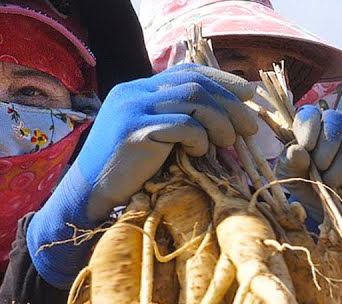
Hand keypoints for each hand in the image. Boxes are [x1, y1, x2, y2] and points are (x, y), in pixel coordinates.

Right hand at [27, 64, 256, 287]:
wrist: (90, 193)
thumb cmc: (128, 172)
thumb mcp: (154, 137)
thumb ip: (177, 121)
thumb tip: (225, 120)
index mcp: (138, 89)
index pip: (186, 71)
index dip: (221, 79)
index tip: (248, 94)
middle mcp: (134, 92)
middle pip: (195, 83)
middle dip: (230, 103)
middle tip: (250, 127)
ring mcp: (133, 109)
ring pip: (193, 98)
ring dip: (220, 121)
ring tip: (229, 143)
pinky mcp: (135, 131)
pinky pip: (182, 125)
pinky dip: (200, 138)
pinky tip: (200, 152)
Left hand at [277, 106, 341, 220]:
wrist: (324, 211)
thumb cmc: (304, 185)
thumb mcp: (291, 176)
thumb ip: (291, 161)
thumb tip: (296, 150)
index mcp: (311, 129)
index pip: (311, 113)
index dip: (309, 125)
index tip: (306, 147)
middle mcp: (336, 132)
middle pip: (336, 119)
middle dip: (327, 145)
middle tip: (319, 167)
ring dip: (340, 166)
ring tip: (329, 183)